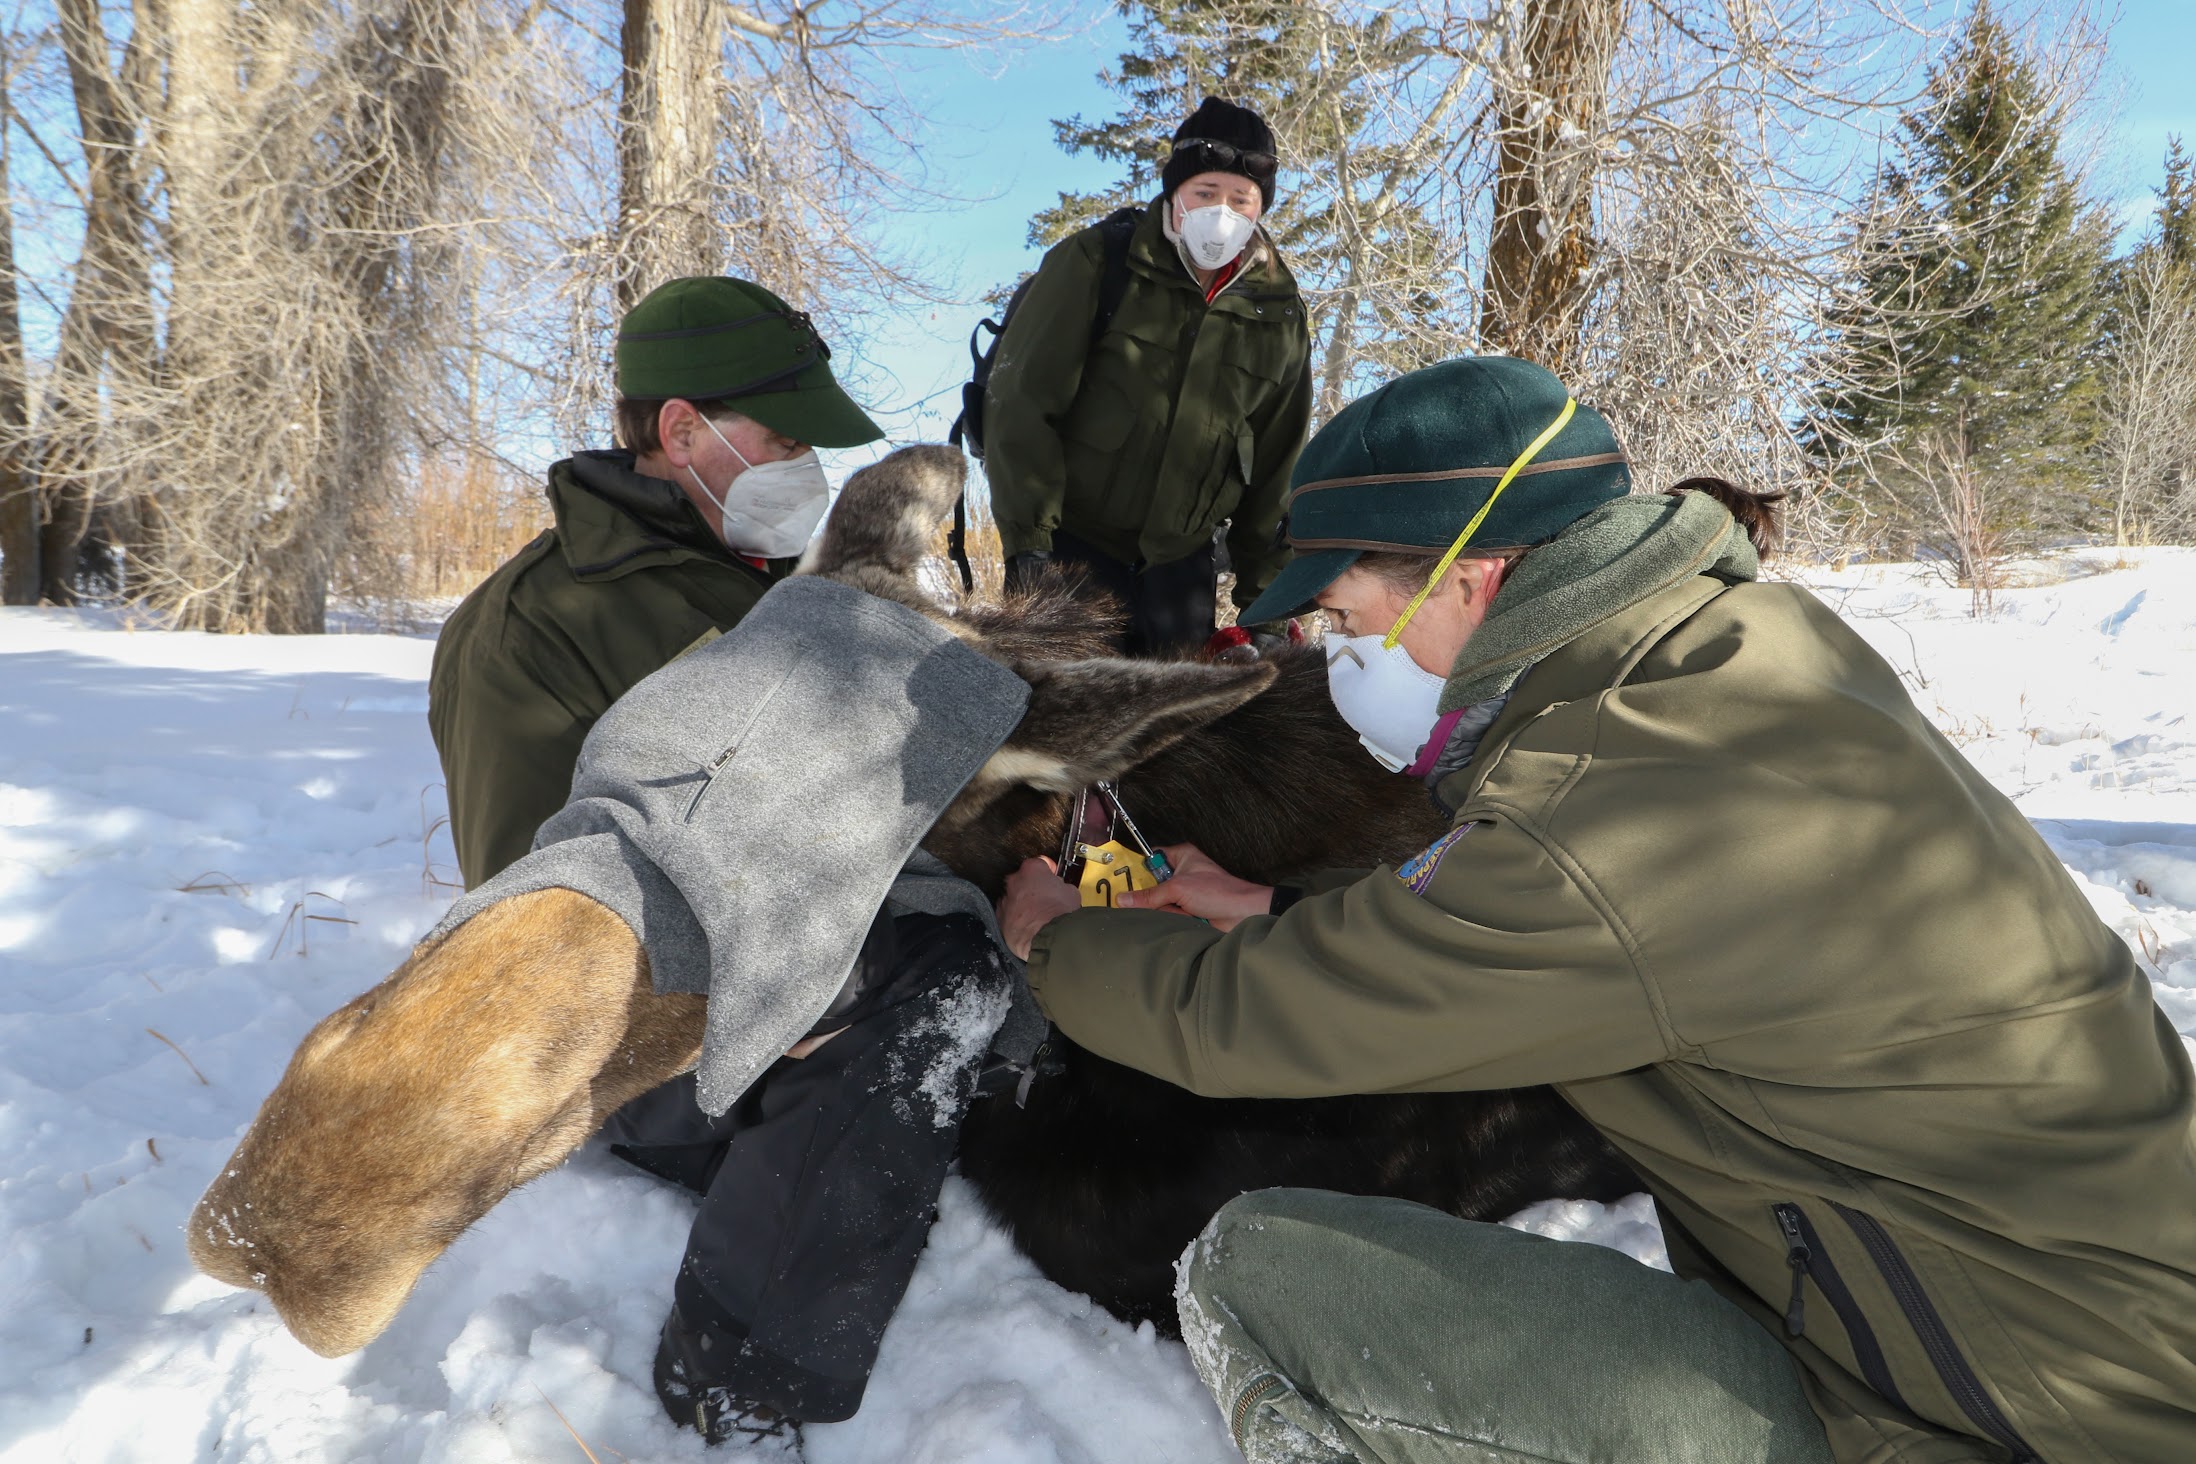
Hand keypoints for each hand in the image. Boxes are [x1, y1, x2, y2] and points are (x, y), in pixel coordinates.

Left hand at [997, 856, 1081, 959]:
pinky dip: (1017, 915)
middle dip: (1035, 886)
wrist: (1045, 938)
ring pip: (1016, 895)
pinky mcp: (1000, 915)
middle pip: (1026, 878)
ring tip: (1037, 914)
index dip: (1050, 871)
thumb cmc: (1058, 913)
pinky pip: (1010, 911)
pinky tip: (1029, 923)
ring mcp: (1005, 897)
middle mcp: (1014, 879)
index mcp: (1032, 868)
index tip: (1054, 877)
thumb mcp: (1072, 893)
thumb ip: (1062, 886)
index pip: (1042, 863)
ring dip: (1024, 901)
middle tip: (1047, 897)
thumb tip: (1061, 890)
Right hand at [1115, 844, 1272, 930]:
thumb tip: (1123, 899)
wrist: (1244, 916)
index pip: (1149, 859)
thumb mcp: (1179, 889)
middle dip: (1150, 897)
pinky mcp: (1187, 912)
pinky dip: (1173, 921)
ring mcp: (1184, 895)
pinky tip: (1183, 921)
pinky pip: (1168, 917)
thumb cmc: (1219, 892)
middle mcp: (1181, 874)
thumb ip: (1150, 896)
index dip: (1137, 870)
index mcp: (1180, 857)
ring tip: (1180, 913)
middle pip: (1150, 885)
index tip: (1121, 882)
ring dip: (1166, 912)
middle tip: (1145, 903)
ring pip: (1158, 904)